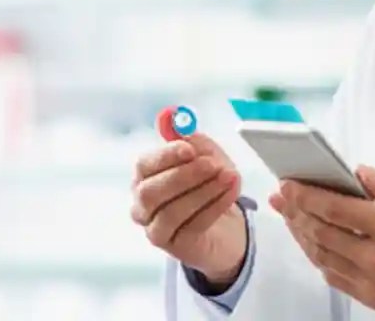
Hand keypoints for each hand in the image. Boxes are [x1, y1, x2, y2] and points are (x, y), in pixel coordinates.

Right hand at [130, 133, 246, 287]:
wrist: (224, 226)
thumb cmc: (207, 186)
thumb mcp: (207, 157)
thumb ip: (196, 143)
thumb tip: (184, 127)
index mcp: (145, 177)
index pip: (144, 165)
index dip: (166, 156)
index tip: (189, 148)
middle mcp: (143, 205)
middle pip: (151, 192)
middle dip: (183, 176)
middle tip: (212, 164)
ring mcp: (156, 229)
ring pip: (172, 211)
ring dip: (204, 191)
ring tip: (229, 177)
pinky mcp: (175, 247)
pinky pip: (193, 226)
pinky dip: (215, 206)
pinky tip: (232, 192)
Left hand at [270, 166, 374, 320]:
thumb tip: (361, 172)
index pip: (334, 207)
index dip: (305, 194)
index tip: (289, 184)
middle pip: (320, 231)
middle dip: (296, 211)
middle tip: (282, 197)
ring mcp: (372, 281)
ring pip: (322, 255)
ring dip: (302, 234)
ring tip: (291, 217)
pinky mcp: (373, 298)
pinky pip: (334, 277)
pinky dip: (318, 259)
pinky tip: (313, 245)